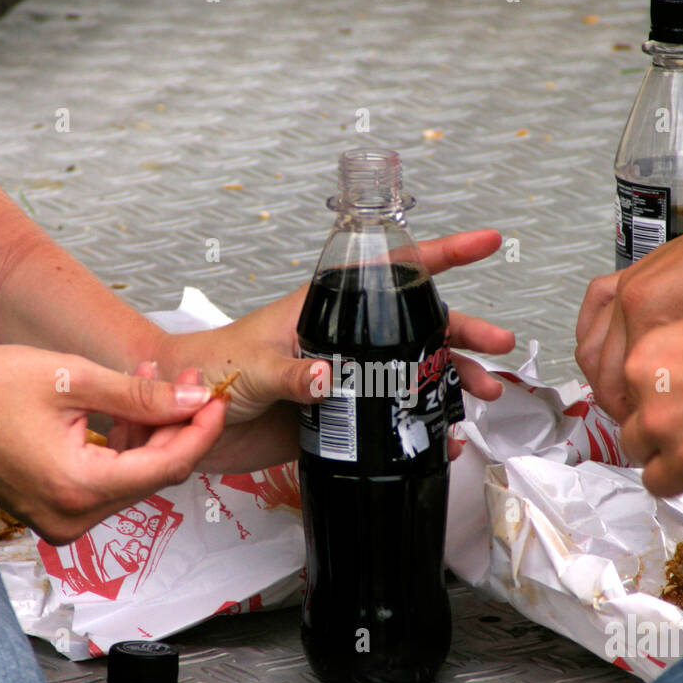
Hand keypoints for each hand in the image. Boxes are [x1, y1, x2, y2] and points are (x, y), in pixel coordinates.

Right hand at [0, 345, 226, 543]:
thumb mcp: (72, 378)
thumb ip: (141, 397)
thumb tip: (195, 403)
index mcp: (78, 488)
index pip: (167, 466)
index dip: (201, 431)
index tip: (218, 399)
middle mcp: (72, 517)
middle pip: (153, 473)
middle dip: (176, 426)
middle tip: (188, 381)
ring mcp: (62, 519)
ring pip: (133, 476)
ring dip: (149, 431)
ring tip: (151, 381)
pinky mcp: (56, 509)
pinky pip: (108, 479)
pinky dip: (123, 445)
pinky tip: (125, 404)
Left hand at [139, 229, 515, 471]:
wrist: (183, 419)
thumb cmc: (209, 369)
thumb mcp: (251, 365)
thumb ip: (290, 372)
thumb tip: (328, 378)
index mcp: (325, 309)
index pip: (393, 271)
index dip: (442, 255)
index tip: (485, 243)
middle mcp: (343, 340)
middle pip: (417, 328)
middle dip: (463, 334)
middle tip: (499, 348)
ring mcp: (345, 379)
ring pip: (411, 373)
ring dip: (449, 382)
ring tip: (481, 396)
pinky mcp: (338, 418)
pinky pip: (390, 419)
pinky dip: (420, 426)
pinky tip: (440, 439)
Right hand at [576, 185, 682, 420]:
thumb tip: (677, 407)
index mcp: (652, 311)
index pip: (626, 382)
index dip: (638, 415)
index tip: (653, 430)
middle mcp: (632, 295)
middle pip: (603, 370)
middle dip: (616, 404)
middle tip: (639, 425)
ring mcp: (630, 281)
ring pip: (591, 345)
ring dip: (600, 377)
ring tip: (623, 398)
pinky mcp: (636, 270)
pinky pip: (593, 305)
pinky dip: (589, 333)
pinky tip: (599, 352)